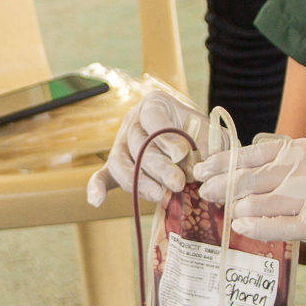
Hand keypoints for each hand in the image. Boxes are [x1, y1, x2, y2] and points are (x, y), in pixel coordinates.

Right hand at [87, 90, 212, 205]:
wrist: (193, 142)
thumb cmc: (201, 135)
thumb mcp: (210, 133)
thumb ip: (207, 145)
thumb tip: (198, 166)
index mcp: (156, 105)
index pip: (153, 117)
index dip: (165, 136)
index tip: (182, 153)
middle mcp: (135, 121)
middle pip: (137, 143)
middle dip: (158, 166)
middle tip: (178, 183)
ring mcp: (122, 144)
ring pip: (120, 162)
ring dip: (138, 181)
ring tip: (159, 195)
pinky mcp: (118, 167)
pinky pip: (104, 175)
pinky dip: (97, 187)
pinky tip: (96, 201)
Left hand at [192, 136, 305, 254]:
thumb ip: (283, 163)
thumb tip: (240, 171)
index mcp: (302, 149)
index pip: (253, 153)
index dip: (224, 162)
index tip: (203, 168)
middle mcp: (305, 168)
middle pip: (251, 177)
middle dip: (223, 185)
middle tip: (205, 192)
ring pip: (261, 200)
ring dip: (236, 206)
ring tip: (224, 209)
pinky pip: (278, 225)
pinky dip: (256, 225)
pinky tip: (241, 226)